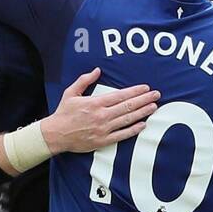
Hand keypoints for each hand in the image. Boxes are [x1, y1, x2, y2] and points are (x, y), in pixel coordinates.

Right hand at [40, 68, 158, 154]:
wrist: (56, 134)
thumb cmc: (63, 113)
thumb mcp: (71, 92)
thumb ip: (85, 80)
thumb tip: (97, 70)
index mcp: (95, 103)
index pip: (120, 95)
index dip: (135, 91)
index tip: (146, 88)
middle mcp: (102, 115)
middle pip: (128, 106)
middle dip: (144, 100)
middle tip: (156, 95)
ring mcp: (103, 129)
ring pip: (128, 120)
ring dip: (142, 113)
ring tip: (153, 107)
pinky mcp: (103, 141)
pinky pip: (122, 135)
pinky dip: (133, 130)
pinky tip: (143, 124)